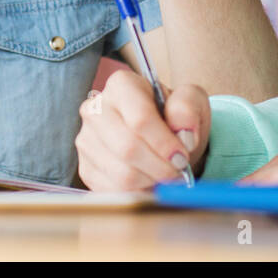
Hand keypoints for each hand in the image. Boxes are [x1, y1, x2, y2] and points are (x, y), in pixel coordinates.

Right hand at [75, 69, 209, 190]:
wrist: (159, 136)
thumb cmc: (174, 116)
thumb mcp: (191, 101)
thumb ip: (188, 108)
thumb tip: (183, 131)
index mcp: (121, 85)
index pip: (140, 118)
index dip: (164, 143)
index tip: (182, 157)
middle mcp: (96, 109)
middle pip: (128, 148)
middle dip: (160, 166)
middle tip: (178, 171)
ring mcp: (86, 140)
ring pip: (121, 174)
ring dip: (151, 181)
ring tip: (164, 174)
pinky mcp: (85, 168)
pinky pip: (113, 190)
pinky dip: (138, 192)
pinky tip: (149, 181)